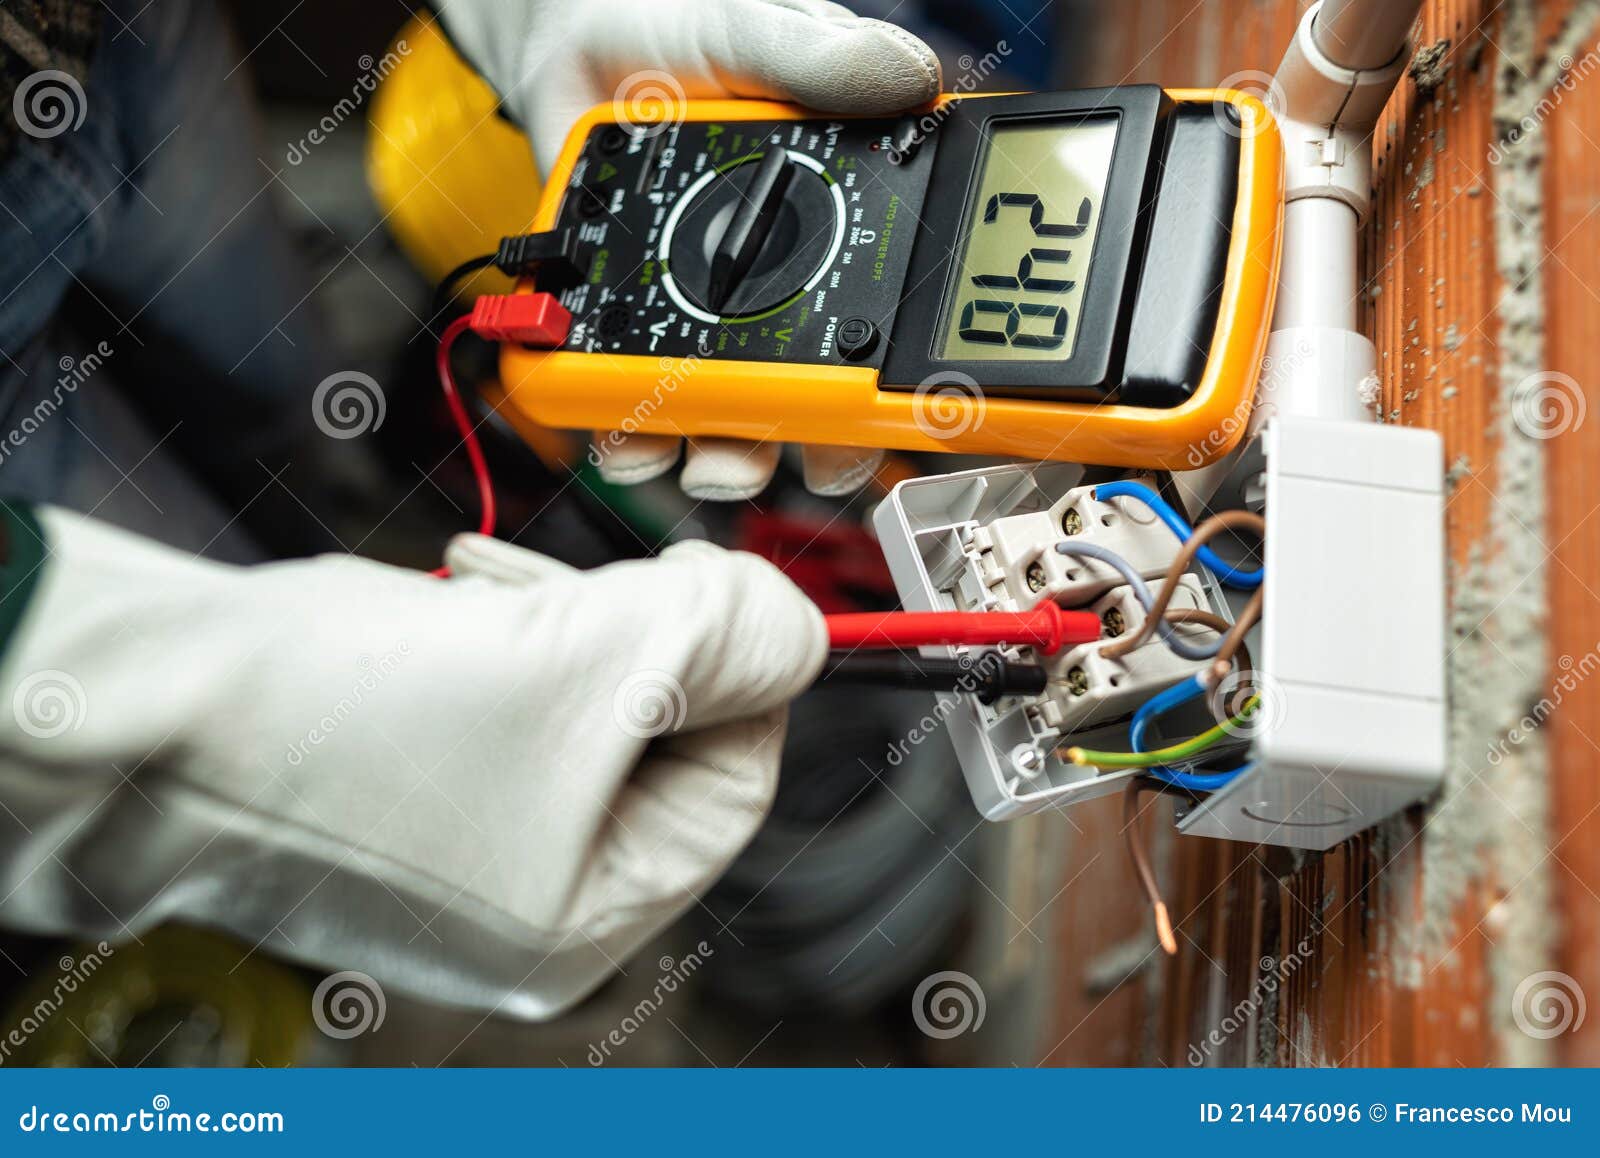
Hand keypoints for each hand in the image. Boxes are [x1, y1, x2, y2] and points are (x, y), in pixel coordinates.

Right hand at [0, 508, 825, 1016]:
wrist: (139, 706)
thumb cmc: (333, 722)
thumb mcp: (589, 660)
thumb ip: (726, 636)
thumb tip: (795, 626)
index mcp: (579, 921)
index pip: (732, 789)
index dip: (746, 678)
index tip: (725, 594)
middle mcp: (521, 904)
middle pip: (654, 745)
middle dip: (632, 638)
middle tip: (596, 580)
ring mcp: (454, 849)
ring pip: (576, 709)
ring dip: (557, 622)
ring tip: (487, 587)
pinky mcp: (399, 788)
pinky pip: (498, 704)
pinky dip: (492, 637)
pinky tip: (447, 602)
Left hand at [437, 0, 941, 499]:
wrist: (569, 45)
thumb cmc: (677, 31)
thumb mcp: (758, 33)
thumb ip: (823, 60)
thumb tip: (911, 79)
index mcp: (845, 223)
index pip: (903, 309)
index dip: (922, 370)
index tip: (924, 404)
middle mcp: (788, 290)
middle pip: (830, 395)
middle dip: (828, 444)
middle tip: (822, 458)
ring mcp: (713, 321)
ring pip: (740, 422)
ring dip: (732, 458)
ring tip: (709, 462)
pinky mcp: (636, 333)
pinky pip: (640, 406)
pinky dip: (634, 438)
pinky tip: (628, 439)